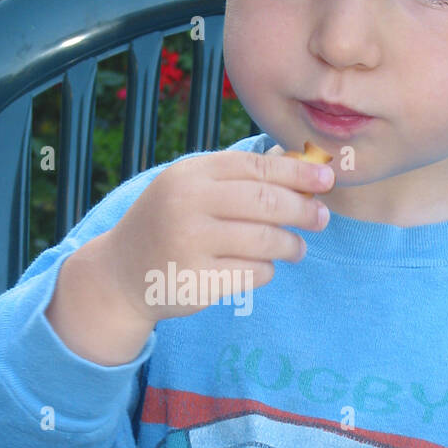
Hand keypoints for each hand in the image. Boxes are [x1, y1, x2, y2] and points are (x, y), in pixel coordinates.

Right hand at [101, 148, 334, 324]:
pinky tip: (262, 267)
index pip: (255, 167)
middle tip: (321, 218)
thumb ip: (237, 177)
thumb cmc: (168, 223)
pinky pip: (254, 272)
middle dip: (303, 210)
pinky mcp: (198, 281)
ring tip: (296, 249)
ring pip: (266, 240)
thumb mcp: (191, 188)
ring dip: (291, 245)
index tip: (326, 179)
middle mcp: (188, 204)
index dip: (297, 172)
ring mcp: (191, 243)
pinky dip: (267, 270)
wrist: (121, 273)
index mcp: (190, 174)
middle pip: (266, 202)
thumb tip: (302, 167)